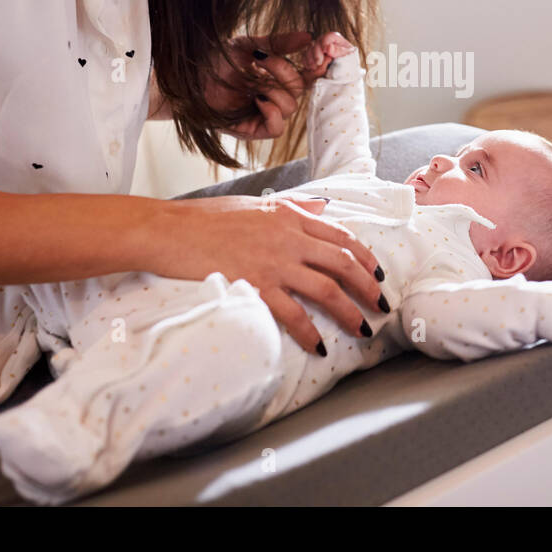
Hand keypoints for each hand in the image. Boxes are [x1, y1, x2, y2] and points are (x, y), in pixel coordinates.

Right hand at [151, 194, 386, 354]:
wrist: (171, 230)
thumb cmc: (207, 218)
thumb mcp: (257, 203)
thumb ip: (293, 208)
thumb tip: (321, 209)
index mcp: (290, 217)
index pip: (341, 236)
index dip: (365, 258)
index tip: (378, 274)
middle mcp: (289, 238)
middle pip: (343, 264)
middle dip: (368, 288)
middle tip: (381, 306)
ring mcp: (274, 263)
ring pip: (327, 290)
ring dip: (349, 312)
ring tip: (362, 329)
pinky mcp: (256, 285)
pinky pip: (293, 314)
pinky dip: (310, 333)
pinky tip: (319, 347)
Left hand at [203, 32, 320, 140]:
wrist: (190, 75)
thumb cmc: (216, 61)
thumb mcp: (249, 45)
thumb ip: (279, 43)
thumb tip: (308, 36)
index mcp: (277, 77)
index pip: (308, 76)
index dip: (317, 67)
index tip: (317, 52)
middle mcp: (274, 96)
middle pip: (300, 90)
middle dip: (284, 72)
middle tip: (261, 60)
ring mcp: (263, 114)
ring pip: (290, 108)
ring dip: (275, 90)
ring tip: (253, 79)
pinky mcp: (251, 130)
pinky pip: (276, 128)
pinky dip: (272, 112)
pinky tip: (257, 98)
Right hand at [301, 31, 355, 74]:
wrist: (344, 71)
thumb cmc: (348, 62)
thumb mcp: (348, 56)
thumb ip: (339, 51)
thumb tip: (328, 47)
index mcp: (336, 39)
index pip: (329, 36)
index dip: (325, 43)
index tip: (325, 51)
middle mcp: (325, 42)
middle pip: (317, 42)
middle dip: (316, 53)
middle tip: (318, 63)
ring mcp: (318, 48)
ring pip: (309, 49)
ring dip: (310, 59)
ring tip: (314, 68)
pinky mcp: (312, 55)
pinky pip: (305, 56)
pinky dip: (306, 62)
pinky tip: (310, 68)